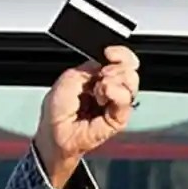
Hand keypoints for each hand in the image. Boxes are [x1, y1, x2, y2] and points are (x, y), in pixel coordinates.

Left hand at [34, 45, 140, 187]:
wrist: (55, 135)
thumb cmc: (56, 114)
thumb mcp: (66, 81)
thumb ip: (87, 68)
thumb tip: (103, 63)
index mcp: (97, 78)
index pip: (119, 60)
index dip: (119, 54)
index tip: (110, 53)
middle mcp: (109, 89)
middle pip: (129, 69)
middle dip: (117, 66)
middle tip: (102, 74)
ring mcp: (116, 103)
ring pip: (132, 82)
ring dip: (114, 80)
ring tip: (99, 90)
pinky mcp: (120, 117)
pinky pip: (126, 99)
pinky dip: (115, 93)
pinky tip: (103, 96)